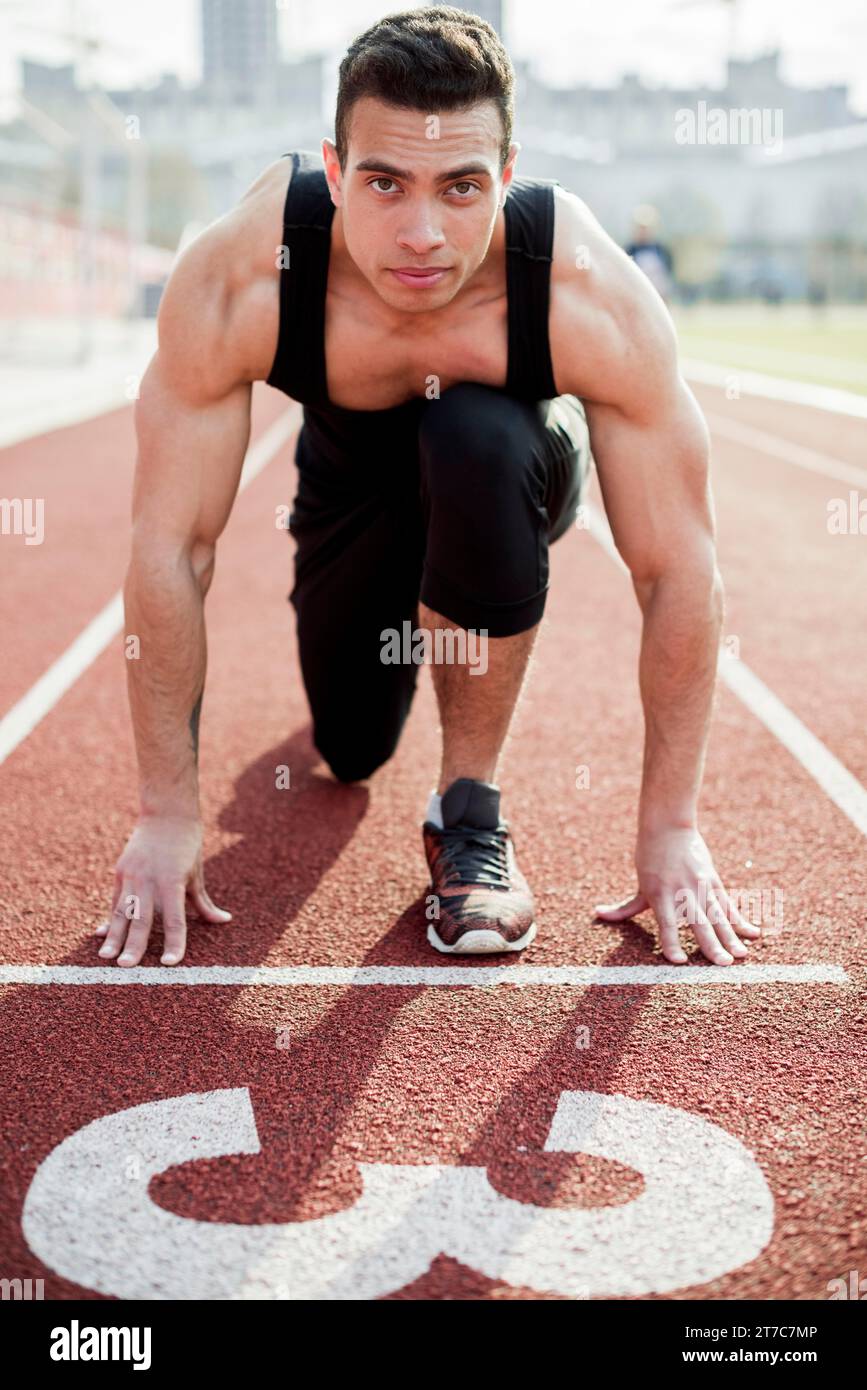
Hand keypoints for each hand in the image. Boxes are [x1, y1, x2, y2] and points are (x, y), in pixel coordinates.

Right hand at [95, 816, 230, 965]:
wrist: (166, 812)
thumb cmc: (187, 844)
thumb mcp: (197, 873)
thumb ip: (204, 902)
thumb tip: (224, 921)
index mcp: (172, 882)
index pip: (175, 920)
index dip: (174, 943)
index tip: (170, 964)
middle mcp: (150, 880)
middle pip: (141, 919)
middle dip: (133, 946)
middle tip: (126, 968)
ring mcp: (132, 875)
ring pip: (121, 911)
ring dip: (114, 936)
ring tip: (105, 957)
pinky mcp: (121, 871)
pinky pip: (115, 900)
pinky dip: (110, 918)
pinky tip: (102, 935)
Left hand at [595, 826, 762, 964]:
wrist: (668, 826)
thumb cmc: (649, 857)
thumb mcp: (639, 883)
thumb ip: (624, 907)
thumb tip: (598, 914)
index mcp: (660, 896)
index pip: (666, 924)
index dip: (671, 943)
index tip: (679, 961)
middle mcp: (682, 893)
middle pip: (698, 922)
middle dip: (711, 944)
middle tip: (723, 964)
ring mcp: (700, 886)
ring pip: (718, 915)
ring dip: (731, 936)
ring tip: (742, 955)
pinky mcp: (713, 881)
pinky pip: (728, 904)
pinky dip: (741, 919)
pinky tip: (753, 933)